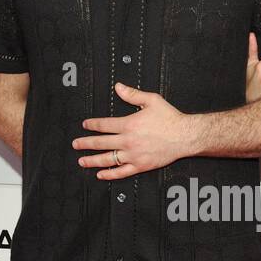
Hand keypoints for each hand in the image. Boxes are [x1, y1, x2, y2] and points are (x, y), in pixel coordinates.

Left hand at [71, 82, 188, 179]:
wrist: (184, 136)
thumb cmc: (170, 118)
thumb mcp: (151, 100)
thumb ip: (132, 94)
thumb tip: (118, 87)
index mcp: (128, 124)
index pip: (104, 125)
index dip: (92, 125)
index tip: (85, 125)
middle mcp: (128, 141)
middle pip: (100, 143)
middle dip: (85, 143)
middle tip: (75, 144)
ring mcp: (133, 155)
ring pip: (107, 159)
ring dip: (92, 160)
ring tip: (82, 161)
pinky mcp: (140, 165)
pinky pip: (121, 172)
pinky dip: (109, 174)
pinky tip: (100, 174)